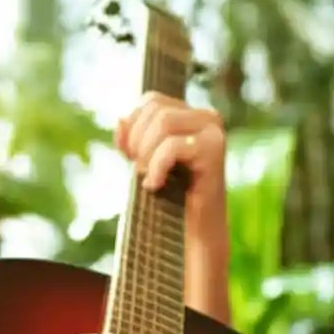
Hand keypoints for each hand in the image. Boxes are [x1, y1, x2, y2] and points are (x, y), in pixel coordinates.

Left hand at [115, 92, 230, 320]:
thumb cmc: (168, 197)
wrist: (192, 233)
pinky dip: (156, 167)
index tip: (131, 157)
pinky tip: (155, 185)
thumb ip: (130, 138)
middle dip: (138, 141)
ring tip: (148, 177)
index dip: (132, 126)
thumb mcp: (142, 161)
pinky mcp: (214, 150)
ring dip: (146, 153)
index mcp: (190, 113)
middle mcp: (207, 117)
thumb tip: (119, 119)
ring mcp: (214, 132)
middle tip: (140, 170)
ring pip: (163, 122)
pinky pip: (173, 146)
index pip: (151, 99)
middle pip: (155, 109)